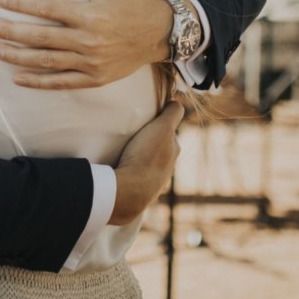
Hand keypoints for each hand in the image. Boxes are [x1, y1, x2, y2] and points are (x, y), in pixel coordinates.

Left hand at [0, 0, 172, 89]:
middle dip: (11, 31)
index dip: (20, 3)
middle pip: (40, 37)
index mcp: (90, 15)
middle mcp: (88, 40)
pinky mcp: (94, 78)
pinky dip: (39, 82)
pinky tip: (19, 78)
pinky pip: (61, 82)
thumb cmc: (134, 2)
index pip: (46, 8)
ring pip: (46, 61)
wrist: (161, 34)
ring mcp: (90, 63)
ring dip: (18, 57)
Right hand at [110, 101, 183, 224]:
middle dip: (150, 144)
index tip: (148, 122)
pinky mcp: (139, 196)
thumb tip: (177, 102)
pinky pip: (136, 181)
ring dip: (141, 160)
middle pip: (160, 151)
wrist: (130, 191)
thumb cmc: (146, 156)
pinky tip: (122, 171)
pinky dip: (132, 175)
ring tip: (125, 154)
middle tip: (134, 136)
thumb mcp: (162, 127)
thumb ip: (172, 113)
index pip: (170, 134)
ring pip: (149, 167)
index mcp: (173, 152)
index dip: (160, 125)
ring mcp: (154, 185)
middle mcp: (168, 169)